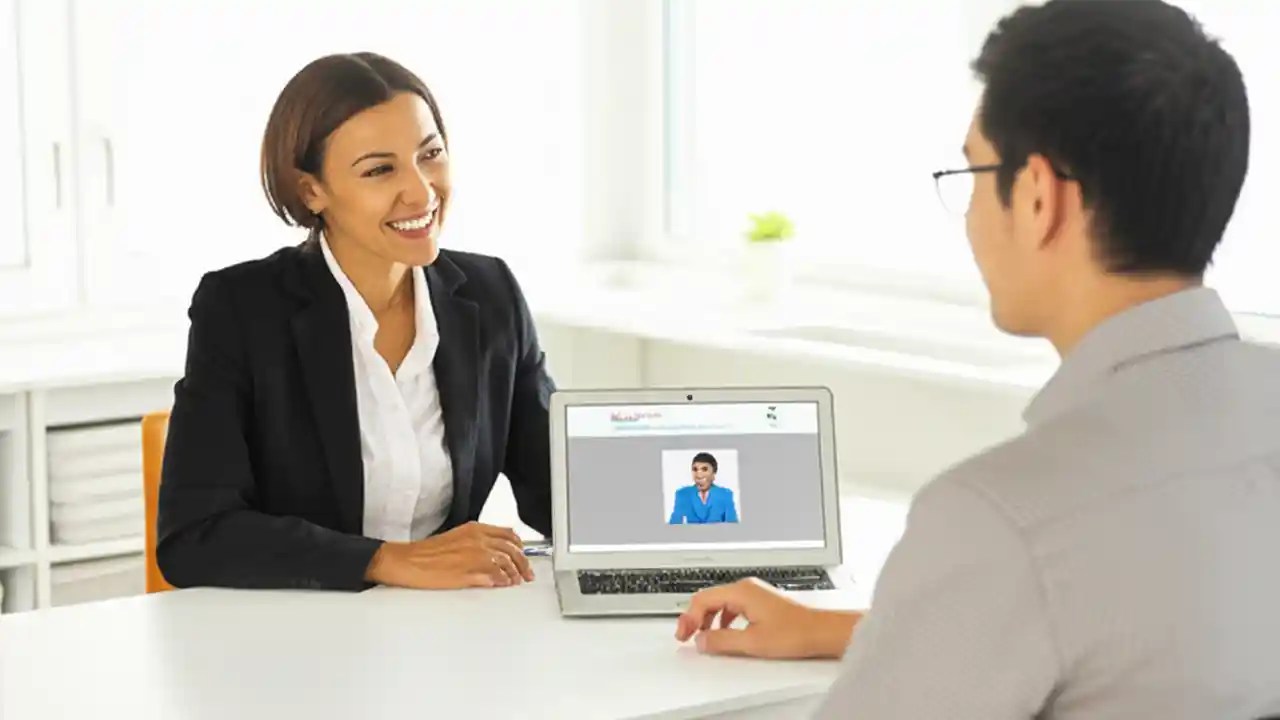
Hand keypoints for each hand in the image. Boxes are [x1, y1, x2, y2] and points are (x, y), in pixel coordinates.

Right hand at [364, 522, 534, 589]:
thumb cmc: (426, 553)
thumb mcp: (457, 539)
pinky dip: (502, 582)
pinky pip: (494, 577)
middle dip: (523, 563)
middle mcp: (478, 540)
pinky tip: (502, 585)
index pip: (508, 535)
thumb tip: (494, 555)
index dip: (520, 547)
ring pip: (506, 563)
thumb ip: (478, 544)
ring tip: (515, 582)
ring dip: (515, 574)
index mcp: (475, 530)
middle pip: (512, 549)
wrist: (408, 561)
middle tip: (526, 573)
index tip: (523, 556)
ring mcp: (474, 556)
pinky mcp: (468, 573)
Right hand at [674, 578, 861, 658]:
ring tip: (704, 635)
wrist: (820, 631)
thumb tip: (702, 640)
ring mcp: (755, 594)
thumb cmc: (794, 632)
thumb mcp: (751, 641)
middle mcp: (747, 588)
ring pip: (720, 602)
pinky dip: (722, 618)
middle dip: (695, 617)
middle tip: (687, 635)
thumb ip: (722, 641)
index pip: (703, 599)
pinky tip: (725, 632)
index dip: (689, 617)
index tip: (684, 634)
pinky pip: (733, 606)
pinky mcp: (761, 602)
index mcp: (741, 592)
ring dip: (708, 618)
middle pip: (709, 598)